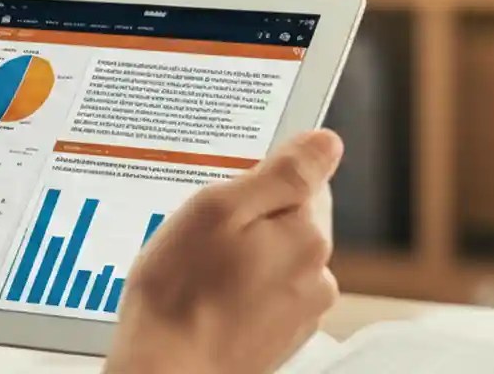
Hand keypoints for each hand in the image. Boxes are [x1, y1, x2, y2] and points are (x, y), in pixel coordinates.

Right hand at [105, 130, 343, 373]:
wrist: (166, 371)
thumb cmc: (181, 292)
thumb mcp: (219, 209)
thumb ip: (281, 173)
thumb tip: (327, 142)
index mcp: (308, 236)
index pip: (302, 179)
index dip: (256, 181)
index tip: (222, 197)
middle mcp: (317, 277)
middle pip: (288, 220)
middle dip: (247, 220)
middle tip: (200, 236)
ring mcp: (300, 314)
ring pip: (273, 259)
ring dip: (240, 257)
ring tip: (195, 272)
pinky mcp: (278, 340)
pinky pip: (262, 295)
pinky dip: (236, 291)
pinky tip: (202, 299)